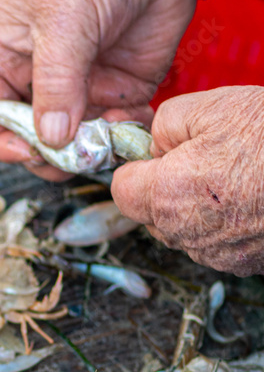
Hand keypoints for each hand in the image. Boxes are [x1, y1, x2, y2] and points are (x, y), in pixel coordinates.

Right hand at [0, 0, 196, 180]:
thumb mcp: (61, 22)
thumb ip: (54, 83)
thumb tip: (50, 137)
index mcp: (3, 58)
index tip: (27, 151)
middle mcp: (37, 79)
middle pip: (27, 136)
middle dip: (47, 153)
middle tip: (69, 158)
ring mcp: (77, 88)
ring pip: (73, 141)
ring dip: (88, 149)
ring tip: (104, 143)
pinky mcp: (117, 92)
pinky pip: (113, 129)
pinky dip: (121, 136)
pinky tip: (129, 125)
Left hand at [112, 87, 263, 275]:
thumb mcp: (211, 107)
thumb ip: (163, 126)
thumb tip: (152, 143)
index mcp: (166, 196)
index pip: (121, 189)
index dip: (137, 165)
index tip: (156, 151)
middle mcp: (188, 235)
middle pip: (151, 214)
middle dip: (165, 186)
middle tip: (204, 156)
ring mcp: (222, 255)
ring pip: (186, 230)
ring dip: (197, 206)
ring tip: (238, 174)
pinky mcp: (252, 264)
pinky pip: (220, 242)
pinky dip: (229, 222)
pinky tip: (256, 195)